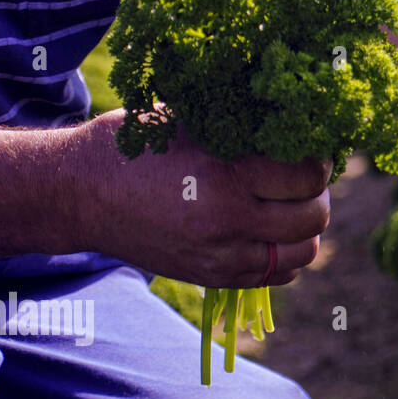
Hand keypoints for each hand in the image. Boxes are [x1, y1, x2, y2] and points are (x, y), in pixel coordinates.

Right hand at [69, 109, 331, 286]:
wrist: (78, 193)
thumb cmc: (134, 146)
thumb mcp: (191, 121)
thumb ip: (246, 128)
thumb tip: (300, 121)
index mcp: (224, 179)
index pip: (306, 178)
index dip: (319, 160)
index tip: (313, 148)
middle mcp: (227, 225)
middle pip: (314, 218)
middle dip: (319, 193)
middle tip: (307, 176)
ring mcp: (221, 258)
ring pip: (303, 253)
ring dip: (307, 227)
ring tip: (292, 203)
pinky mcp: (213, 277)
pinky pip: (277, 275)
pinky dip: (286, 253)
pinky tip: (273, 229)